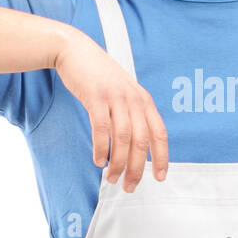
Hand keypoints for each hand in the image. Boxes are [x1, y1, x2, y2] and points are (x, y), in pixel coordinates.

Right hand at [52, 31, 169, 189]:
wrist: (76, 51)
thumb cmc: (98, 76)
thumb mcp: (123, 93)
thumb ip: (131, 115)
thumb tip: (133, 147)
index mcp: (144, 100)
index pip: (160, 134)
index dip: (162, 158)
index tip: (160, 177)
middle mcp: (134, 99)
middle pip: (142, 142)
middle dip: (137, 169)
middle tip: (129, 186)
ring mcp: (116, 98)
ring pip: (123, 139)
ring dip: (118, 163)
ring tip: (111, 178)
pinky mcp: (97, 97)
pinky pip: (102, 129)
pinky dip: (101, 148)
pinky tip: (98, 160)